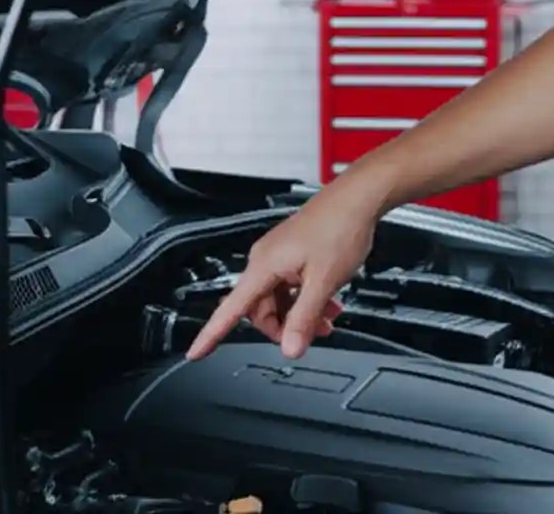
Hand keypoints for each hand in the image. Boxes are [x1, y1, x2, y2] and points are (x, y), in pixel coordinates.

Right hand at [185, 185, 378, 360]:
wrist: (357, 200)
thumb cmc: (340, 227)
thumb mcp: (323, 281)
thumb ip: (304, 318)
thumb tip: (290, 348)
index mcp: (264, 265)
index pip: (230, 309)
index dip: (212, 334)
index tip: (196, 352)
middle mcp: (266, 259)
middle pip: (260, 308)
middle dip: (283, 327)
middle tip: (310, 335)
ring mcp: (279, 256)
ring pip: (279, 299)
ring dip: (299, 314)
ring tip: (326, 320)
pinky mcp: (293, 253)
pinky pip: (290, 286)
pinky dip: (306, 299)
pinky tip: (327, 303)